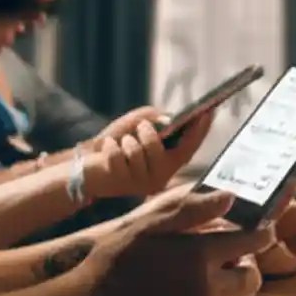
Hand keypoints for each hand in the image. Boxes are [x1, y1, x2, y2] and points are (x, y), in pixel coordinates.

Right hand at [76, 187, 276, 295]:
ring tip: (177, 278)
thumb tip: (230, 197)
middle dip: (244, 266)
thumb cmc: (115, 261)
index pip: (253, 242)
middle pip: (250, 278)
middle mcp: (208, 289)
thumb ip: (192, 211)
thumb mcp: (148, 225)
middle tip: (223, 257)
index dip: (263, 233)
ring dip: (212, 286)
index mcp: (201, 255)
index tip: (264, 230)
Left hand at [83, 113, 211, 199]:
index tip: (208, 112)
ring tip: (121, 142)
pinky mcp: (121, 183)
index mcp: (168, 164)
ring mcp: (140, 182)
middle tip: (142, 126)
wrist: (87, 167)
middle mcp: (159, 176)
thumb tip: (167, 119)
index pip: (189, 149)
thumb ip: (151, 117)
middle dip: (150, 136)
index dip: (200, 132)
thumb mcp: (134, 124)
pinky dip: (111, 148)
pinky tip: (108, 148)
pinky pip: (119, 158)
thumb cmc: (115, 144)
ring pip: (139, 154)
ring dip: (128, 142)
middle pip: (163, 153)